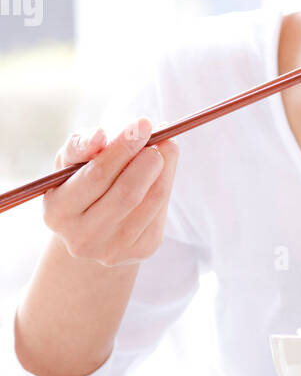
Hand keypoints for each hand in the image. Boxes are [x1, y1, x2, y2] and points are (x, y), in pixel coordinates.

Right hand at [43, 118, 179, 267]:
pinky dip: (167, 184)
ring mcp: (112, 249)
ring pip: (151, 201)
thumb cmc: (80, 182)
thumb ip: (81, 145)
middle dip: (148, 159)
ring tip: (165, 147)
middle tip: (161, 135)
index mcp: (58, 211)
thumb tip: (100, 135)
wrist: (92, 227)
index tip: (143, 124)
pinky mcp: (140, 251)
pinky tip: (163, 170)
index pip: (96, 175)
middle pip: (127, 193)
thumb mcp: (71, 162)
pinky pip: (161, 212)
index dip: (123, 148)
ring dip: (165, 168)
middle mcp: (82, 237)